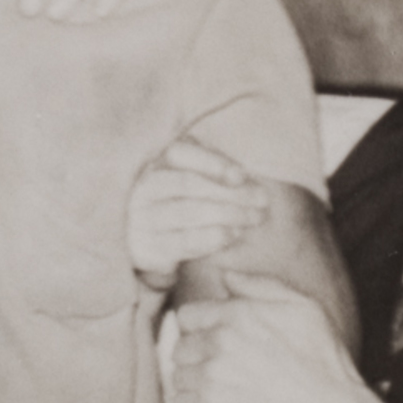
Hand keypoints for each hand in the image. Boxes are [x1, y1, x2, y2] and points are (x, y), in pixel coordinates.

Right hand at [128, 136, 269, 287]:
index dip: (212, 162)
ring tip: (255, 217)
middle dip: (230, 191)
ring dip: (228, 214)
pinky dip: (213, 238)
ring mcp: (139, 220)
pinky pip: (184, 242)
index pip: (178, 153)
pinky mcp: (145, 249)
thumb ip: (209, 165)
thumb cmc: (173, 198)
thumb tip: (241, 175)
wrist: (141, 239)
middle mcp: (140, 188)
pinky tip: (235, 233)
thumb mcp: (185, 171)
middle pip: (187, 183)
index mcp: (149, 161)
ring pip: (188, 213)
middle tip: (262, 198)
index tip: (241, 175)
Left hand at [172, 269, 364, 402]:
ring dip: (193, 381)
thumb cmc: (323, 360)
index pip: (186, 315)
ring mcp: (214, 375)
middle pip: (180, 346)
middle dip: (195, 355)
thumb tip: (226, 275)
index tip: (214, 339)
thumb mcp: (303, 308)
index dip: (199, 327)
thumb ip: (260, 286)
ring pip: (178, 375)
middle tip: (220, 366)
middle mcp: (220, 341)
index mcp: (238, 314)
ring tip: (221, 386)